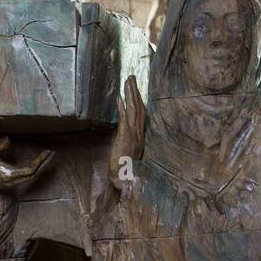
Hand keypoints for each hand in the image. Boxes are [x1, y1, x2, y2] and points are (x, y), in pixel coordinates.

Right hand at [0, 137, 54, 192]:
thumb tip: (8, 139)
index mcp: (8, 175)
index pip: (30, 170)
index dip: (41, 161)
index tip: (48, 152)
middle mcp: (11, 181)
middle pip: (33, 175)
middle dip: (44, 164)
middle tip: (52, 153)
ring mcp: (10, 184)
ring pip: (30, 177)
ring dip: (39, 167)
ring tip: (47, 157)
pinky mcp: (8, 183)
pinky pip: (24, 178)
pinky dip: (32, 170)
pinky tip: (35, 163)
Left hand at [109, 75, 145, 190]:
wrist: (123, 183)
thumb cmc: (124, 173)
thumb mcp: (128, 157)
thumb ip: (129, 147)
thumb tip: (128, 140)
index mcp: (140, 138)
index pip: (141, 115)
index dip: (140, 101)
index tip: (137, 89)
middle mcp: (139, 134)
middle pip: (139, 108)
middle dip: (135, 92)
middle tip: (131, 77)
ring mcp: (133, 135)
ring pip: (134, 110)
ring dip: (130, 94)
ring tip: (127, 81)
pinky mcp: (125, 138)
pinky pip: (125, 119)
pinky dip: (122, 107)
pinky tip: (119, 97)